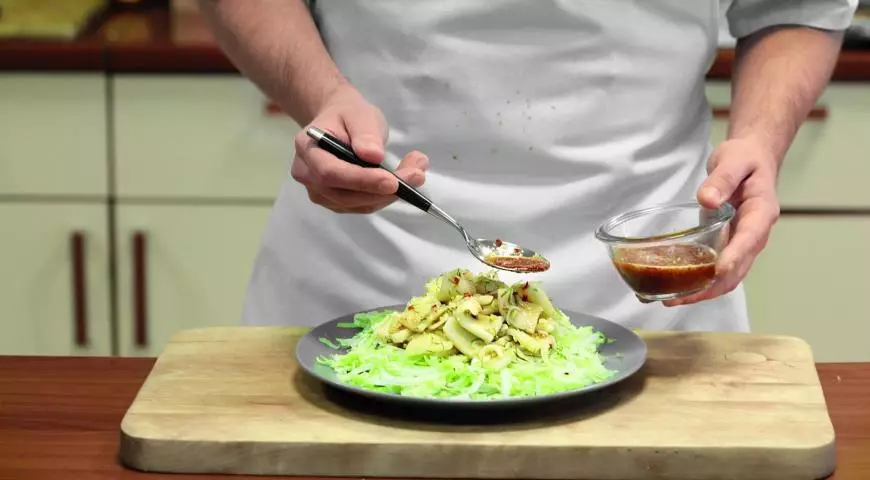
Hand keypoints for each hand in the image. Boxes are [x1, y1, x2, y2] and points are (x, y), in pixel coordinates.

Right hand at [291, 84, 427, 213]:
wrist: (341, 123)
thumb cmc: (348, 115)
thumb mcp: (358, 114)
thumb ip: (364, 134)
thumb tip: (373, 156)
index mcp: (307, 150)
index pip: (330, 173)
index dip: (361, 180)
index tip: (392, 181)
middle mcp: (308, 176)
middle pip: (344, 194)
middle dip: (383, 190)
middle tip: (417, 174)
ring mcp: (321, 193)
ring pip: (358, 204)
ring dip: (391, 194)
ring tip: (417, 171)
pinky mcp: (338, 202)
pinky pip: (364, 205)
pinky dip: (387, 196)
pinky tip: (405, 181)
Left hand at [663, 139, 780, 306]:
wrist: (751, 159)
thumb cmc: (744, 159)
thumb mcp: (734, 160)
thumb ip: (722, 179)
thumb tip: (707, 199)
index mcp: (761, 214)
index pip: (750, 240)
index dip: (734, 257)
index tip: (718, 270)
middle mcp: (754, 236)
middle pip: (737, 270)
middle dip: (710, 287)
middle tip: (679, 297)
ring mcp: (741, 244)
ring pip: (726, 277)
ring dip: (701, 291)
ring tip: (670, 299)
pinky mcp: (727, 245)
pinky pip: (715, 270)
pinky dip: (698, 281)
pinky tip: (675, 286)